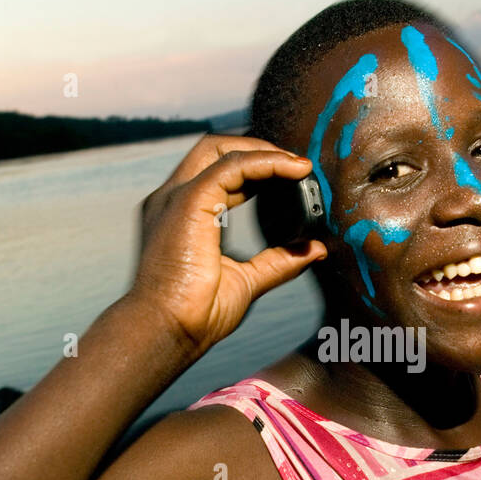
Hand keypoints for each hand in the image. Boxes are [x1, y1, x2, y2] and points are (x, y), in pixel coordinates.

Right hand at [130, 134, 327, 356]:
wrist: (167, 330)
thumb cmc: (195, 315)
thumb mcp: (246, 280)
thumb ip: (277, 261)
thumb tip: (313, 250)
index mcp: (181, 215)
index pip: (217, 174)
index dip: (255, 169)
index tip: (291, 178)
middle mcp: (173, 199)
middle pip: (213, 150)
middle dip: (257, 150)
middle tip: (296, 167)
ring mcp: (176, 197)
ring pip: (220, 149)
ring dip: (264, 152)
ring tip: (299, 166)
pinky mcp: (189, 202)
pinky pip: (231, 166)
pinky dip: (265, 162)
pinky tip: (292, 171)